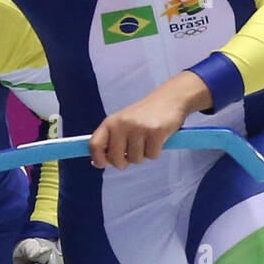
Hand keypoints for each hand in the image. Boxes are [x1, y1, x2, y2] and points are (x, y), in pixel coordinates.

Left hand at [88, 71, 211, 169]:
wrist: (169, 99)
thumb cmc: (144, 116)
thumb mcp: (122, 123)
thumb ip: (110, 141)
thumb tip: (97, 163)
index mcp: (110, 122)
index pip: (94, 145)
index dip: (98, 159)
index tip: (104, 164)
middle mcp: (121, 124)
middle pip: (115, 159)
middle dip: (124, 162)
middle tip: (132, 153)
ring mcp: (138, 128)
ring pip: (135, 160)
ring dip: (143, 155)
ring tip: (147, 140)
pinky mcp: (155, 132)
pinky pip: (152, 155)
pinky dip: (155, 152)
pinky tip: (157, 139)